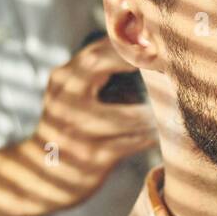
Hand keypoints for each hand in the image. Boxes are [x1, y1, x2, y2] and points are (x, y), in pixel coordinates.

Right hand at [26, 39, 157, 206]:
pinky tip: (166, 132)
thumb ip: (98, 72)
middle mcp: (64, 100)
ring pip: (125, 115)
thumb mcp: (71, 95)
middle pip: (96, 64)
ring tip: (177, 104)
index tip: (156, 41)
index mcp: (63, 80)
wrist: (39, 174)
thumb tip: (144, 45)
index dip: (124, 41)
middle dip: (134, 59)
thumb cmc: (69, 127)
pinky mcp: (91, 158)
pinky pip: (130, 144)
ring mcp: (75, 130)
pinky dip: (151, 137)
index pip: (93, 49)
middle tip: (167, 63)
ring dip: (154, 109)